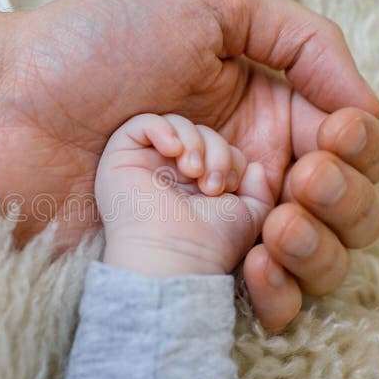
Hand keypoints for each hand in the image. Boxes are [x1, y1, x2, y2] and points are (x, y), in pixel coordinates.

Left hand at [0, 0, 378, 330]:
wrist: (6, 111)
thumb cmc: (94, 47)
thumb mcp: (206, 1)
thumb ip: (299, 36)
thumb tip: (364, 102)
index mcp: (263, 106)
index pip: (350, 139)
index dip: (359, 143)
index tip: (332, 135)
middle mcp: (252, 167)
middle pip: (347, 203)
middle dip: (345, 195)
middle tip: (299, 180)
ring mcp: (221, 223)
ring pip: (318, 257)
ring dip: (320, 245)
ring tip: (273, 222)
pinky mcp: (187, 268)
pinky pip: (262, 300)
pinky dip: (281, 291)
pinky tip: (256, 264)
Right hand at [97, 113, 273, 277]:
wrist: (174, 256)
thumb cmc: (208, 244)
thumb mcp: (247, 216)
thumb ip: (259, 190)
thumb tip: (255, 167)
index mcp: (192, 184)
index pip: (216, 147)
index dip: (230, 157)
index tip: (231, 184)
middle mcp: (166, 171)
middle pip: (199, 132)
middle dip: (215, 150)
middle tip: (212, 184)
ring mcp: (143, 163)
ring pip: (175, 125)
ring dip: (194, 142)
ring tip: (193, 172)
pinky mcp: (120, 157)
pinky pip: (141, 122)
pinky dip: (162, 129)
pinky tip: (173, 151)